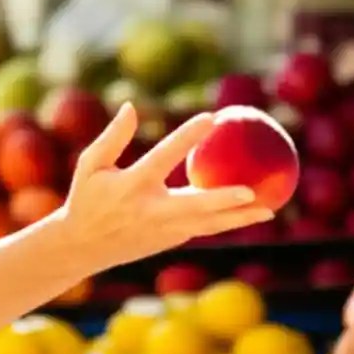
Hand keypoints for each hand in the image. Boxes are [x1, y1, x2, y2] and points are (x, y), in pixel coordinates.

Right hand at [61, 103, 274, 270]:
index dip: (186, 137)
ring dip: (239, 219)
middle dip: (221, 201)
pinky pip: (205, 229)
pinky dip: (229, 222)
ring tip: (269, 211)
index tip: (211, 118)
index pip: (163, 157)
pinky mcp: (172, 241)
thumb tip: (132, 106)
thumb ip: (112, 137)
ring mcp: (164, 230)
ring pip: (207, 225)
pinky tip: (253, 213)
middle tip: (250, 191)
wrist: (83, 247)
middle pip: (193, 206)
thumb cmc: (87, 199)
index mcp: (131, 186)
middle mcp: (151, 210)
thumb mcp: (90, 165)